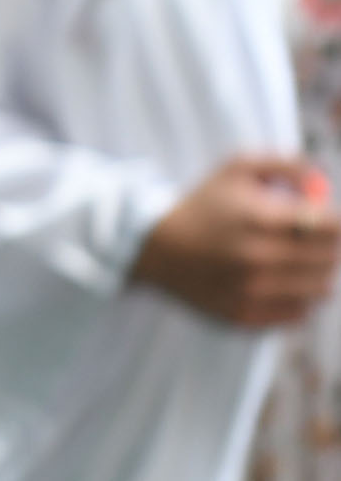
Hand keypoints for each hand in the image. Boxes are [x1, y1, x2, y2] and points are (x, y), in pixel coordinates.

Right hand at [130, 154, 340, 326]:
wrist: (158, 246)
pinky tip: (281, 281)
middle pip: (329, 258)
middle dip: (326, 244)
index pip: (330, 226)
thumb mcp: (237, 168)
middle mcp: (259, 258)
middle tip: (308, 237)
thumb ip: (286, 165)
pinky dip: (298, 298)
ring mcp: (253, 291)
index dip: (331, 219)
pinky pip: (300, 313)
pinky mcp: (247, 315)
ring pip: (321, 289)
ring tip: (297, 260)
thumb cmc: (204, 203)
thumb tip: (322, 182)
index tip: (319, 217)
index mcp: (259, 219)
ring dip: (316, 272)